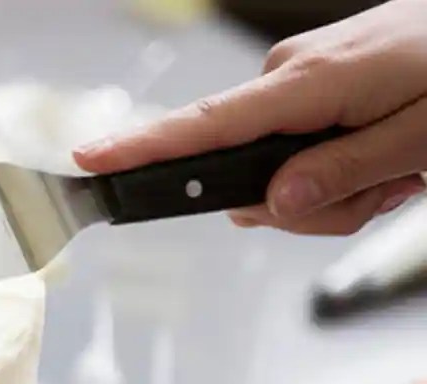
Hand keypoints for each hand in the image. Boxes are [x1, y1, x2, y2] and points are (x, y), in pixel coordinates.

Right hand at [75, 0, 426, 234]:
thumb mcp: (419, 139)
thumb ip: (342, 174)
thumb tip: (272, 204)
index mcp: (308, 84)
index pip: (205, 127)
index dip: (143, 148)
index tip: (91, 159)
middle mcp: (290, 75)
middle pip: (249, 173)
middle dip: (308, 206)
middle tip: (384, 194)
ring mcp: (300, 78)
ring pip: (278, 170)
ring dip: (335, 192)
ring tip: (398, 174)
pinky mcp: (314, 83)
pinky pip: (300, 147)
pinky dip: (338, 168)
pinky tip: (385, 160)